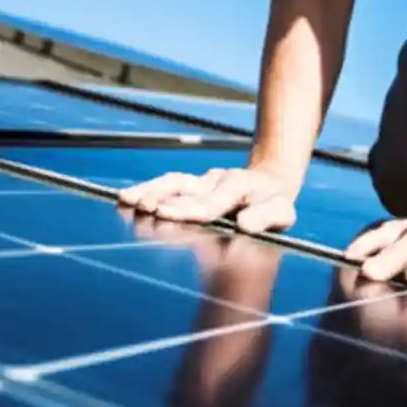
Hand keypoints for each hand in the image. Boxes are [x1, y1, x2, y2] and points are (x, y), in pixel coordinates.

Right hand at [117, 167, 298, 233]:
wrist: (270, 181)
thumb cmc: (275, 202)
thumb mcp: (282, 211)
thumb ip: (265, 217)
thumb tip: (244, 225)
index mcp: (237, 187)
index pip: (209, 203)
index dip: (186, 209)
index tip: (164, 213)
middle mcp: (215, 181)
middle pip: (183, 189)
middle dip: (160, 197)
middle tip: (139, 208)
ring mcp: (201, 182)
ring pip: (171, 183)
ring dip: (148, 190)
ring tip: (124, 201)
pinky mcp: (192, 185)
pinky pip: (167, 184)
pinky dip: (147, 189)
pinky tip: (125, 199)